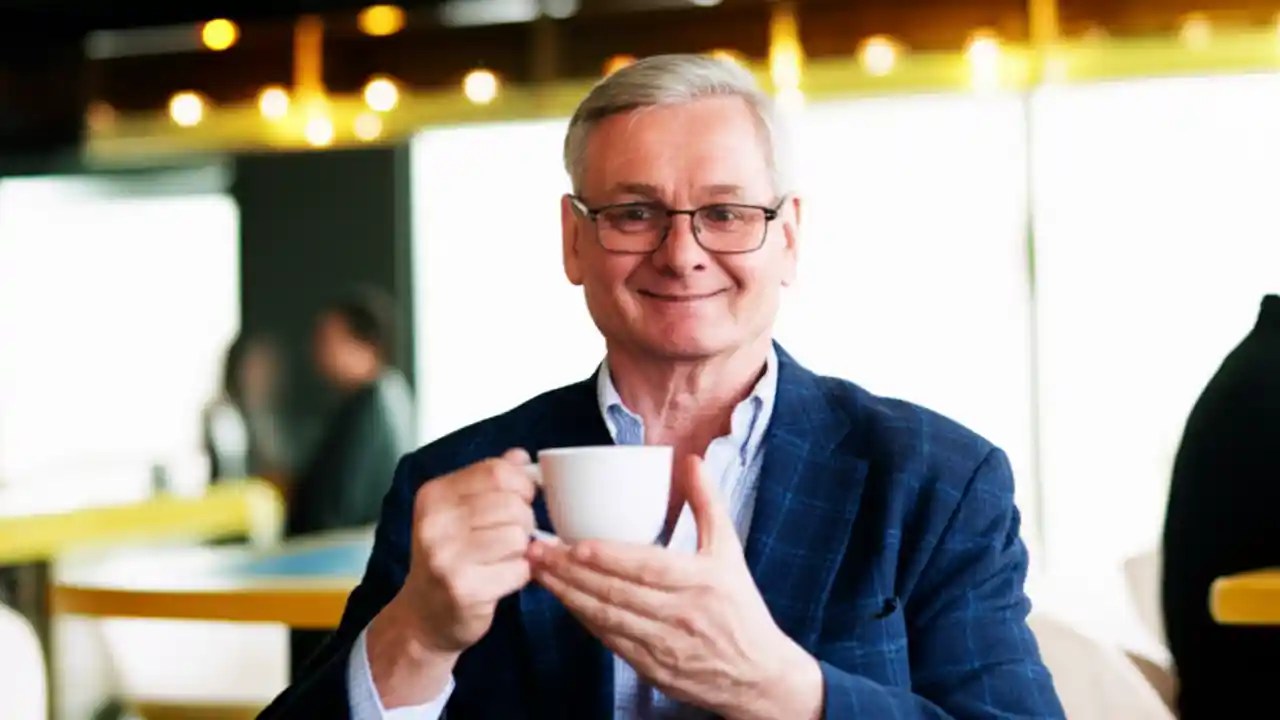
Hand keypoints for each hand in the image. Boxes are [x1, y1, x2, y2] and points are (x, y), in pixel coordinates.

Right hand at [399, 448, 538, 650]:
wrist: (422, 616)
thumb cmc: (449, 556)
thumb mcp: (458, 511)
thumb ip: (489, 480)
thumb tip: (521, 456)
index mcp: (433, 496)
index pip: (496, 471)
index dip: (521, 483)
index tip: (521, 498)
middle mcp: (434, 524)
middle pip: (512, 504)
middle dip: (524, 519)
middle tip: (512, 534)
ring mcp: (447, 558)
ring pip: (518, 536)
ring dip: (522, 548)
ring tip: (504, 556)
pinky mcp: (465, 589)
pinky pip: (519, 569)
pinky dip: (519, 574)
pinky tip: (500, 578)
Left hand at [528, 454, 822, 719]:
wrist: (755, 674)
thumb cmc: (740, 607)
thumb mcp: (729, 551)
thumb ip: (709, 504)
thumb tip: (691, 461)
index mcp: (701, 581)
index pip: (647, 567)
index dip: (608, 556)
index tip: (574, 543)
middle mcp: (681, 614)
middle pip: (616, 592)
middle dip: (571, 572)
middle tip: (538, 551)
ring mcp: (664, 645)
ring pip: (606, 618)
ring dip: (568, 595)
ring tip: (540, 573)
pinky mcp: (652, 669)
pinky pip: (610, 641)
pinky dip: (584, 620)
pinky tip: (564, 601)